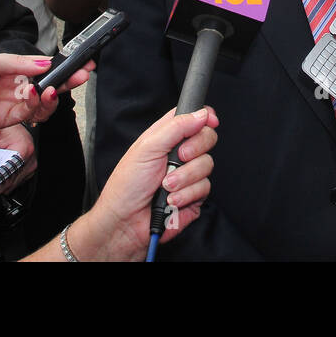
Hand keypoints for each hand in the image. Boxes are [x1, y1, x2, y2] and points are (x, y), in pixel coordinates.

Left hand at [0, 52, 92, 161]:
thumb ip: (16, 64)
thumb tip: (45, 63)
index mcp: (9, 68)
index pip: (43, 67)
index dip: (63, 66)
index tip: (81, 62)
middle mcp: (12, 87)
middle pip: (48, 85)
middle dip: (67, 80)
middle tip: (83, 75)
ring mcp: (8, 105)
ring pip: (41, 103)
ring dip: (53, 95)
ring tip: (55, 88)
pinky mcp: (1, 122)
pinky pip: (26, 116)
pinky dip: (35, 106)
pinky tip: (36, 95)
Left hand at [71, 107, 218, 261]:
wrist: (125, 222)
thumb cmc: (126, 185)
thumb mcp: (147, 148)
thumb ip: (176, 127)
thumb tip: (201, 114)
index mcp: (166, 137)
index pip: (192, 117)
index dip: (204, 116)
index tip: (210, 120)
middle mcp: (179, 153)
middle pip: (207, 138)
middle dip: (195, 148)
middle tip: (179, 156)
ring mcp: (188, 175)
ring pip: (207, 165)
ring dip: (185, 177)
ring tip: (166, 185)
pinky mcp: (193, 195)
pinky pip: (204, 188)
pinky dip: (186, 194)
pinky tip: (171, 200)